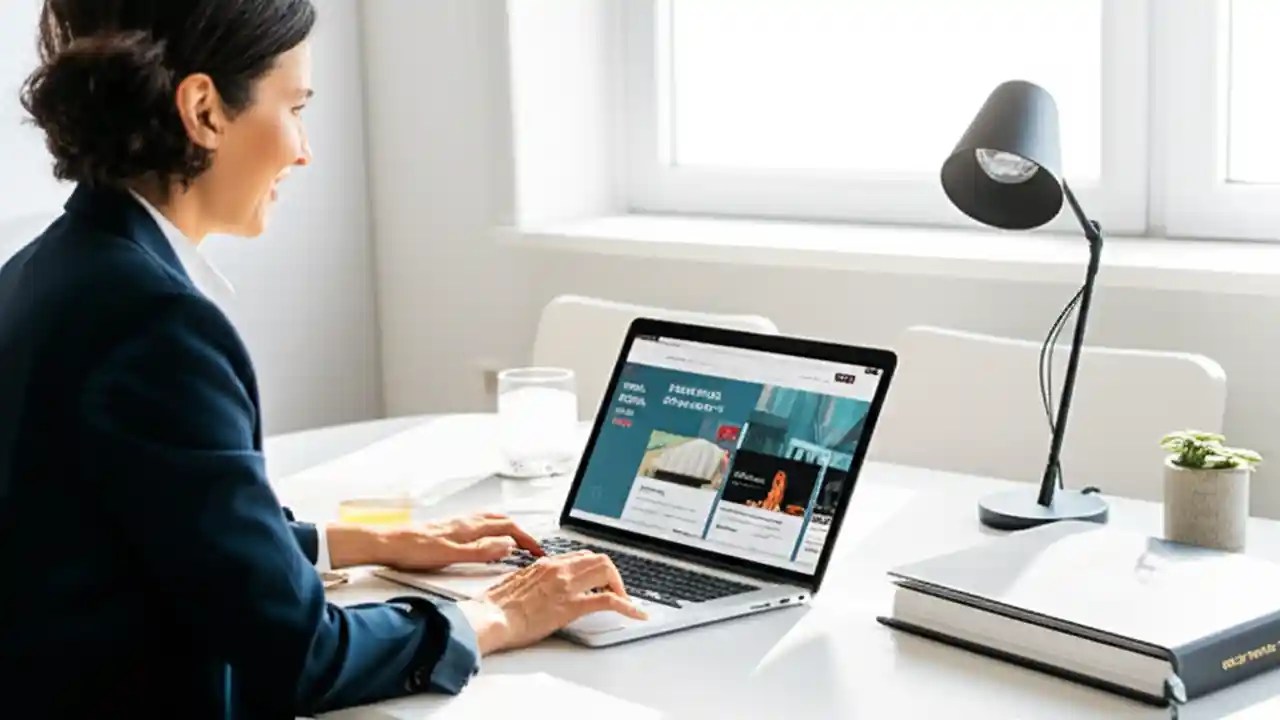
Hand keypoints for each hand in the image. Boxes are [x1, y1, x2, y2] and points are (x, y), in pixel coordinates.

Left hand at [326, 513, 543, 570]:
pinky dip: (492, 528)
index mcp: (470, 527)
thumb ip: (482, 551)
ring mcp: (456, 523)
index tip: (538, 551)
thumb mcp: (452, 555)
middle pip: (502, 520)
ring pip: (490, 519)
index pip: (508, 529)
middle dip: (521, 531)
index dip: (527, 539)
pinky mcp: (447, 528)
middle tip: (531, 546)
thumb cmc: (414, 550)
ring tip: (516, 539)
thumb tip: (508, 546)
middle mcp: (465, 521)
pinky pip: (478, 523)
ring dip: (507, 527)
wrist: (387, 543)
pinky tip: (485, 537)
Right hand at [458, 551, 648, 654]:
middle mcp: (559, 569)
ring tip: (625, 601)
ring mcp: (566, 585)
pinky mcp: (571, 605)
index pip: (581, 556)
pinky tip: (636, 613)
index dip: (595, 567)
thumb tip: (540, 587)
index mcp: (546, 564)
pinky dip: (628, 606)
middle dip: (612, 574)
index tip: (600, 579)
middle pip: (598, 559)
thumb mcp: (516, 583)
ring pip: (607, 572)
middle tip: (616, 590)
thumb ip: (534, 580)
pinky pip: (609, 601)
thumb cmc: (496, 606)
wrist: (489, 618)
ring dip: (620, 586)